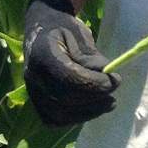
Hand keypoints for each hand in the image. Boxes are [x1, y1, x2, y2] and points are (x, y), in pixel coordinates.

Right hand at [22, 0, 117, 125]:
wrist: (41, 30)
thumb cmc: (63, 29)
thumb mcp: (79, 34)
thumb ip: (91, 56)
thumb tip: (106, 75)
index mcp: (42, 54)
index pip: (67, 78)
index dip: (93, 84)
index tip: (115, 80)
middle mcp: (33, 77)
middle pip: (64, 99)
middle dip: (94, 98)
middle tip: (114, 89)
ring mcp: (33, 92)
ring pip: (60, 114)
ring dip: (89, 111)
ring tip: (109, 102)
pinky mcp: (37, 103)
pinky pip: (56, 119)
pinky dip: (78, 117)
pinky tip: (94, 107)